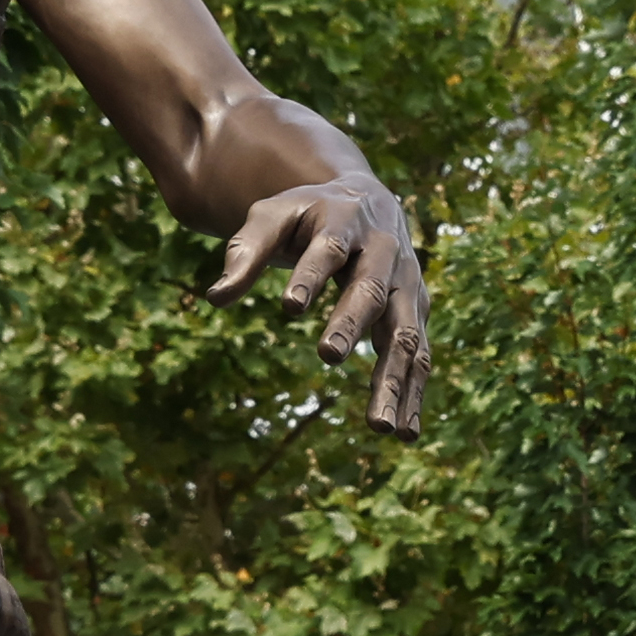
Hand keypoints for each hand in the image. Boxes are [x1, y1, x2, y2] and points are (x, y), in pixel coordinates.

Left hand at [210, 173, 430, 432]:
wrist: (368, 202)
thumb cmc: (309, 214)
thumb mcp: (272, 217)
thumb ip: (246, 252)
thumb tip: (215, 298)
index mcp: (345, 222)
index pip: (326, 249)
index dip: (309, 276)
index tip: (288, 306)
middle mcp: (384, 253)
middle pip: (369, 289)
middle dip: (350, 322)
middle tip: (327, 355)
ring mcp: (406, 285)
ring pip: (405, 333)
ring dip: (394, 380)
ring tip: (380, 428)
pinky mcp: (416, 312)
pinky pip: (420, 356)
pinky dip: (414, 394)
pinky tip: (405, 433)